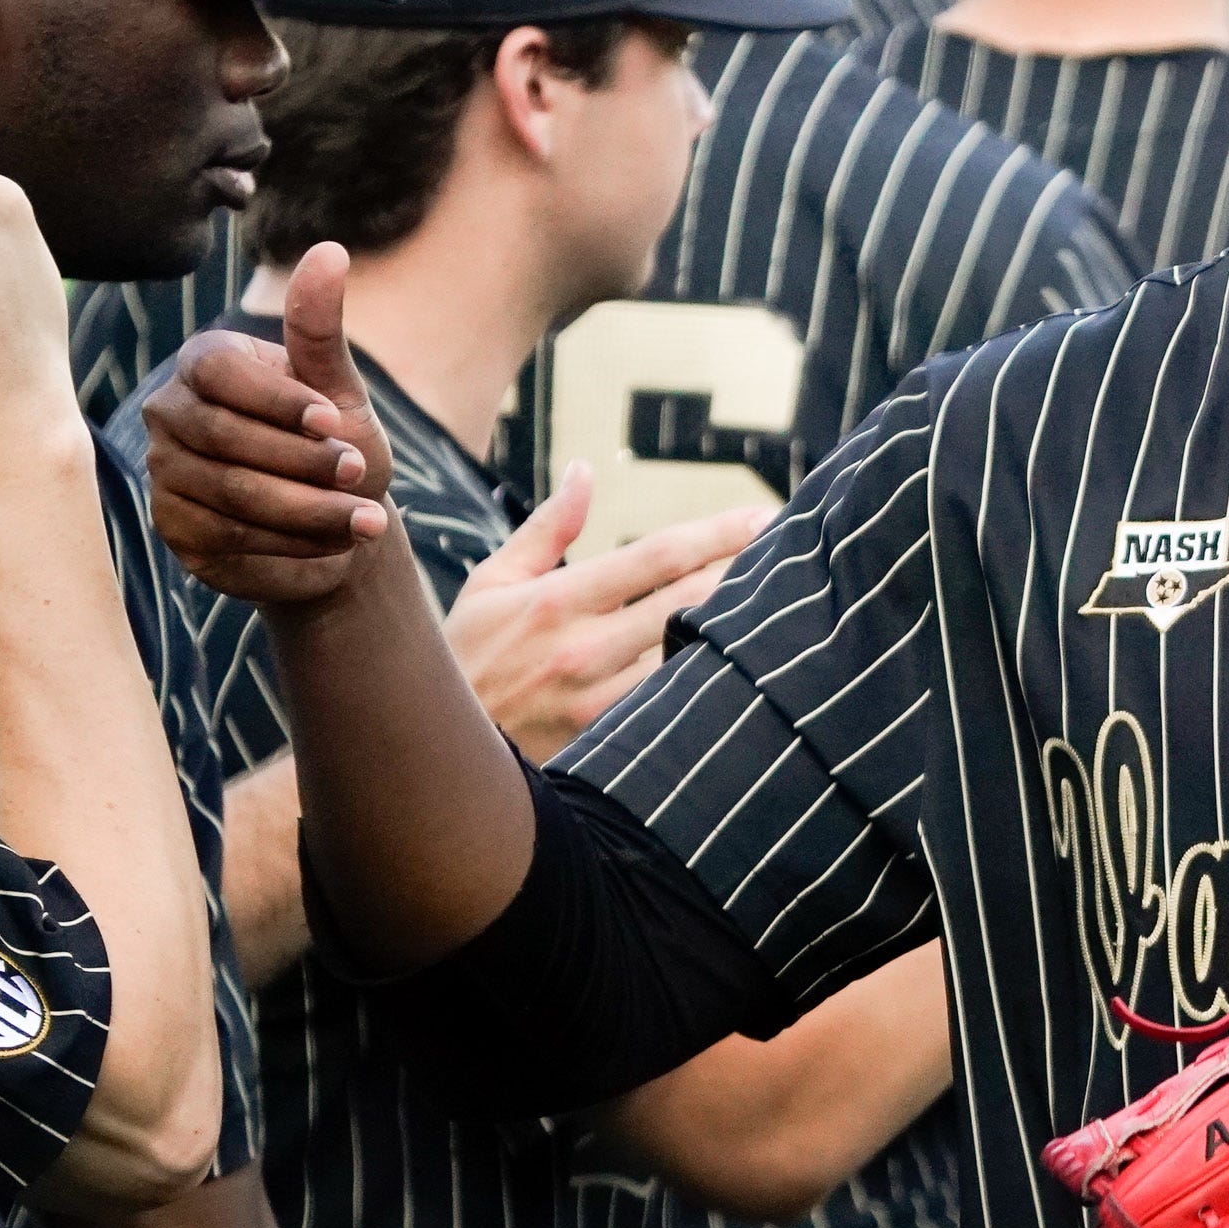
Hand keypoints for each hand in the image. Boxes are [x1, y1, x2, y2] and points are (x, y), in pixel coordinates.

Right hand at [140, 241, 391, 605]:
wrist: (335, 526)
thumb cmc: (335, 445)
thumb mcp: (339, 389)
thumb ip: (321, 329)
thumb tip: (330, 249)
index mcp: (203, 365)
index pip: (217, 370)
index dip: (277, 399)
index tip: (335, 421)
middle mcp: (169, 415)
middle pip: (223, 440)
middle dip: (303, 464)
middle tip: (363, 476)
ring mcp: (164, 476)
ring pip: (231, 499)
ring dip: (310, 515)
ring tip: (369, 521)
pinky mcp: (176, 534)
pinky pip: (230, 546)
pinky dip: (293, 552)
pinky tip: (336, 552)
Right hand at [446, 463, 764, 761]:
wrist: (432, 755)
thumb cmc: (464, 659)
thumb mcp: (491, 585)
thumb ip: (547, 530)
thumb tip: (586, 472)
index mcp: (558, 598)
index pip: (658, 555)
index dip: (719, 534)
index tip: (763, 517)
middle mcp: (582, 646)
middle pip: (690, 602)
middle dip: (747, 574)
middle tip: (796, 553)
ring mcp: (596, 699)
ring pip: (690, 658)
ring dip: (738, 632)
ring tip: (788, 608)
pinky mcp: (603, 743)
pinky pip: (672, 708)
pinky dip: (709, 685)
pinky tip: (748, 673)